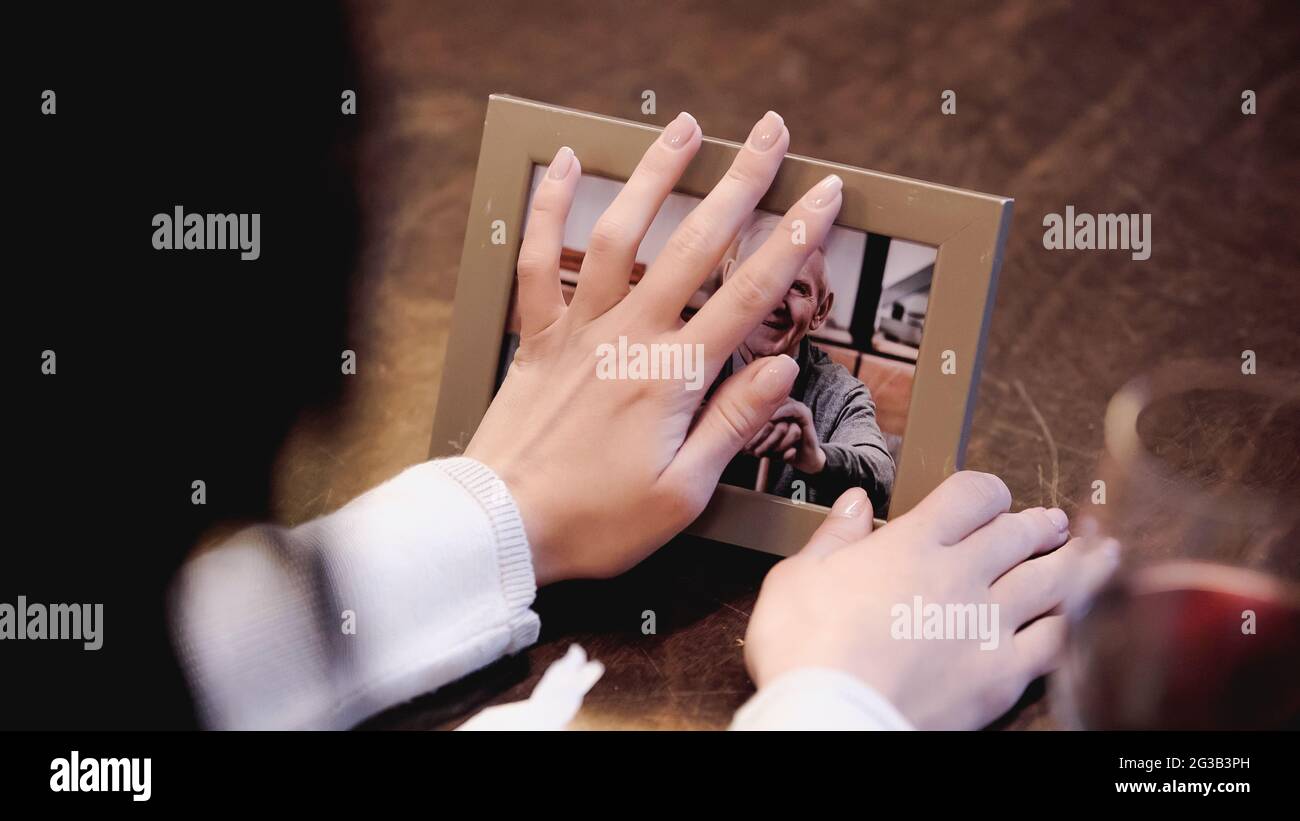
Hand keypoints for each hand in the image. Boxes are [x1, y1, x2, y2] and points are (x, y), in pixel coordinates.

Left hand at [466, 111, 845, 584]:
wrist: (502, 525)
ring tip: (684, 126)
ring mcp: (580, 329)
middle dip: (740, 182)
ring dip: (656, 175)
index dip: (793, 238)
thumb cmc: (595, 519)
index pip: (749, 294)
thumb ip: (731, 423)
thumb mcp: (683, 492)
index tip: (823, 195)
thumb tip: (780, 369)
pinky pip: (541, 260)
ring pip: (622, 234)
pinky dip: (550, 208)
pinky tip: (565, 165)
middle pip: (695, 244)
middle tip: (769, 133)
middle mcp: (629, 337)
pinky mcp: (539, 336)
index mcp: (673, 376)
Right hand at [743, 473, 1119, 728]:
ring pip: (1052, 579)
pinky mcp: (1001, 674)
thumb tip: (853, 504)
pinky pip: (1055, 639)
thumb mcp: (795, 579)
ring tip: (1095, 552)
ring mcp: (986, 625)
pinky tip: (1080, 616)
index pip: (972, 495)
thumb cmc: (804, 652)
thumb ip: (833, 536)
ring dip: (1076, 561)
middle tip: (1052, 522)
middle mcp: (958, 575)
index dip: (988, 490)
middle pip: (1019, 533)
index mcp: (911, 544)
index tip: (991, 498)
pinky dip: (1073, 622)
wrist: (831, 718)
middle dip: (1039, 523)